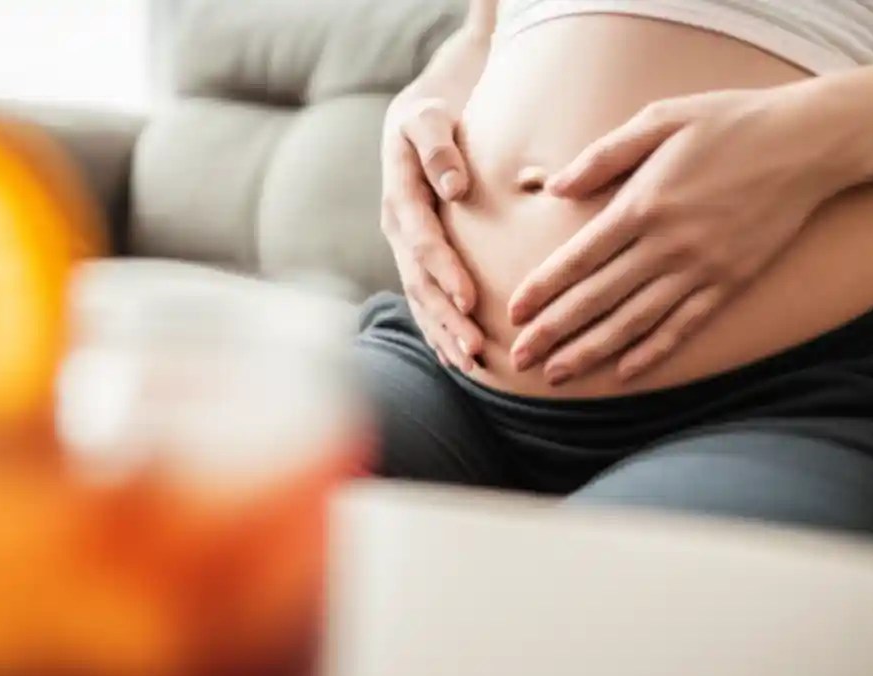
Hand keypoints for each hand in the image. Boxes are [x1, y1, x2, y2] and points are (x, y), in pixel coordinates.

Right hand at [381, 96, 483, 370]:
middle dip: (447, 319)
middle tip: (475, 351)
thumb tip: (454, 187)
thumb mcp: (429, 116)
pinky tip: (456, 360)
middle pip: (420, 283)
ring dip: (444, 334)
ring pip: (421, 300)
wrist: (416, 117)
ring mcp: (402, 248)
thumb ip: (438, 147)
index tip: (470, 300)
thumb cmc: (433, 113)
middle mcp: (397, 229)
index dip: (444, 272)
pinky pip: (423, 301)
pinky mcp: (414, 258)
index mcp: (400, 197)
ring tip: (472, 366)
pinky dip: (438, 331)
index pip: (422, 242)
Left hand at [507, 85, 850, 382]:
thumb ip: (603, 156)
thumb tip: (553, 187)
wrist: (808, 142)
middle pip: (598, 298)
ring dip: (592, 351)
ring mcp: (701, 268)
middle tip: (520, 359)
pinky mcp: (731, 282)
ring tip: (557, 376)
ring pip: (635, 322)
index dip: (543, 289)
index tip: (513, 314)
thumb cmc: (727, 123)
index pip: (578, 258)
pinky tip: (625, 374)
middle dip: (554, 332)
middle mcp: (667, 244)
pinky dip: (653, 352)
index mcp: (642, 204)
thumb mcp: (659, 118)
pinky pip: (685, 326)